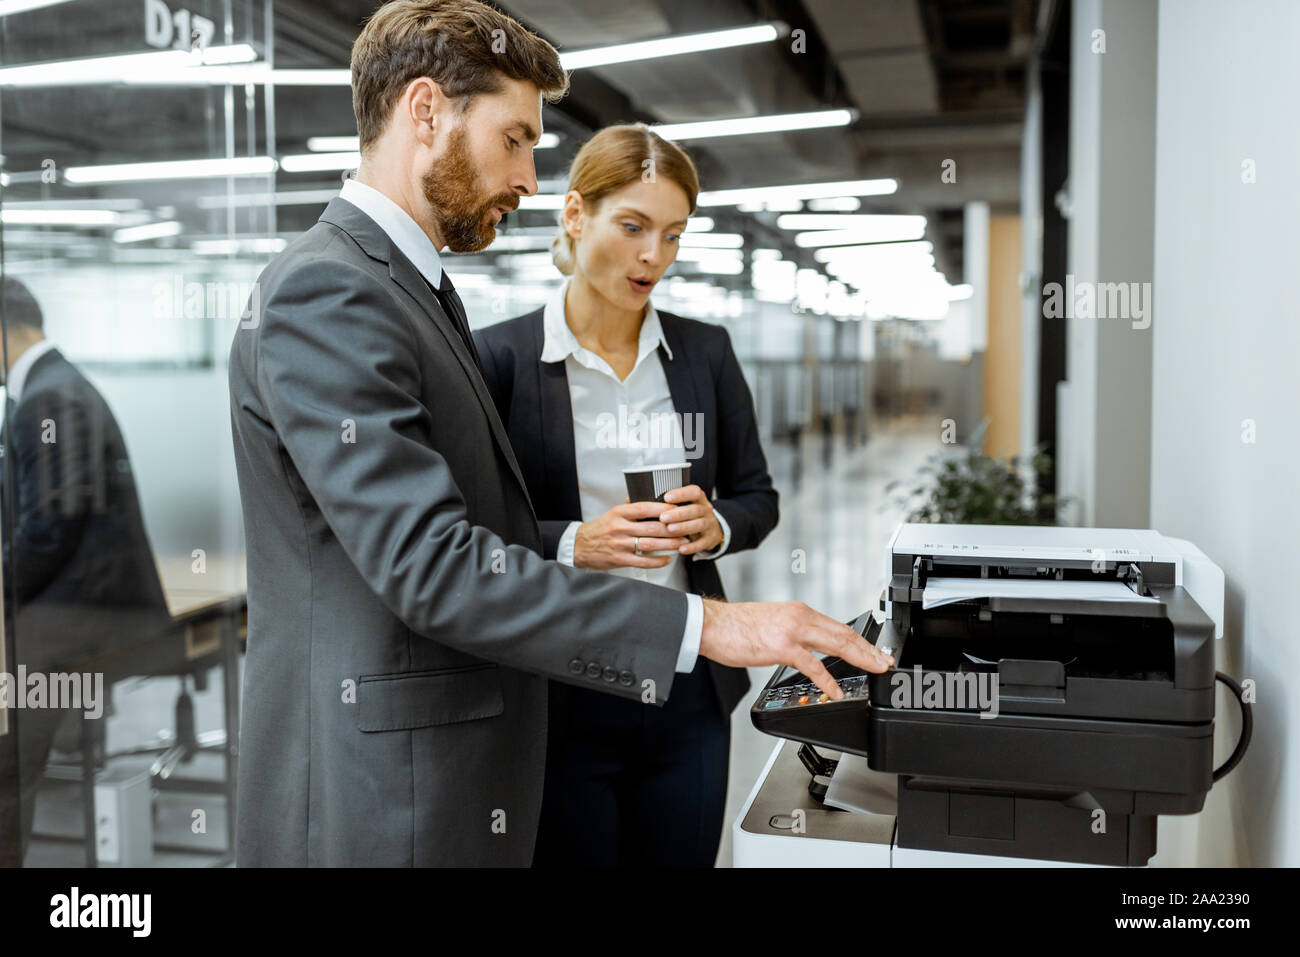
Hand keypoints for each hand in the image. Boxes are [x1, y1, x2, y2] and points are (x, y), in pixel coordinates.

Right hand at [573, 501, 690, 570]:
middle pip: (651, 527)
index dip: (663, 509)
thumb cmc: (600, 529)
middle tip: (686, 529)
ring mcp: (619, 544)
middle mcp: (619, 527)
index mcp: (619, 513)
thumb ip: (631, 508)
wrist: (579, 546)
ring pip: (649, 544)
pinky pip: (642, 561)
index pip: (644, 508)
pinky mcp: (619, 559)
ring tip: (681, 544)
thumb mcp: (613, 514)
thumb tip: (652, 500)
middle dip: (672, 529)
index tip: (677, 509)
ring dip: (668, 545)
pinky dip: (656, 561)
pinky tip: (667, 559)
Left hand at [659, 485, 723, 554]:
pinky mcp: (710, 539)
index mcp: (699, 499)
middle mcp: (706, 510)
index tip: (666, 497)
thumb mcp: (687, 506)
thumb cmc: (692, 516)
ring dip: (684, 527)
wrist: (712, 530)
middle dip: (678, 514)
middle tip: (663, 517)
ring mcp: (709, 525)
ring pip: (699, 525)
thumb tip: (651, 504)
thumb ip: (673, 504)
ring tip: (670, 529)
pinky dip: (691, 547)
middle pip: (695, 510)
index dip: (681, 494)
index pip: (694, 492)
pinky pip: (702, 543)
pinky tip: (681, 548)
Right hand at [699, 599, 893, 700]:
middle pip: (844, 633)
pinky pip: (813, 665)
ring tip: (875, 670)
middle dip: (868, 648)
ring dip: (860, 657)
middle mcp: (799, 617)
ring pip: (836, 643)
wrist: (712, 624)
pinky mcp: (782, 647)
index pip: (837, 625)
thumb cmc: (735, 627)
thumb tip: (806, 649)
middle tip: (884, 661)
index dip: (859, 639)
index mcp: (798, 611)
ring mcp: (792, 631)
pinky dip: (828, 679)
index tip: (873, 650)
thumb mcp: (772, 623)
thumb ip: (792, 633)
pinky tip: (836, 689)